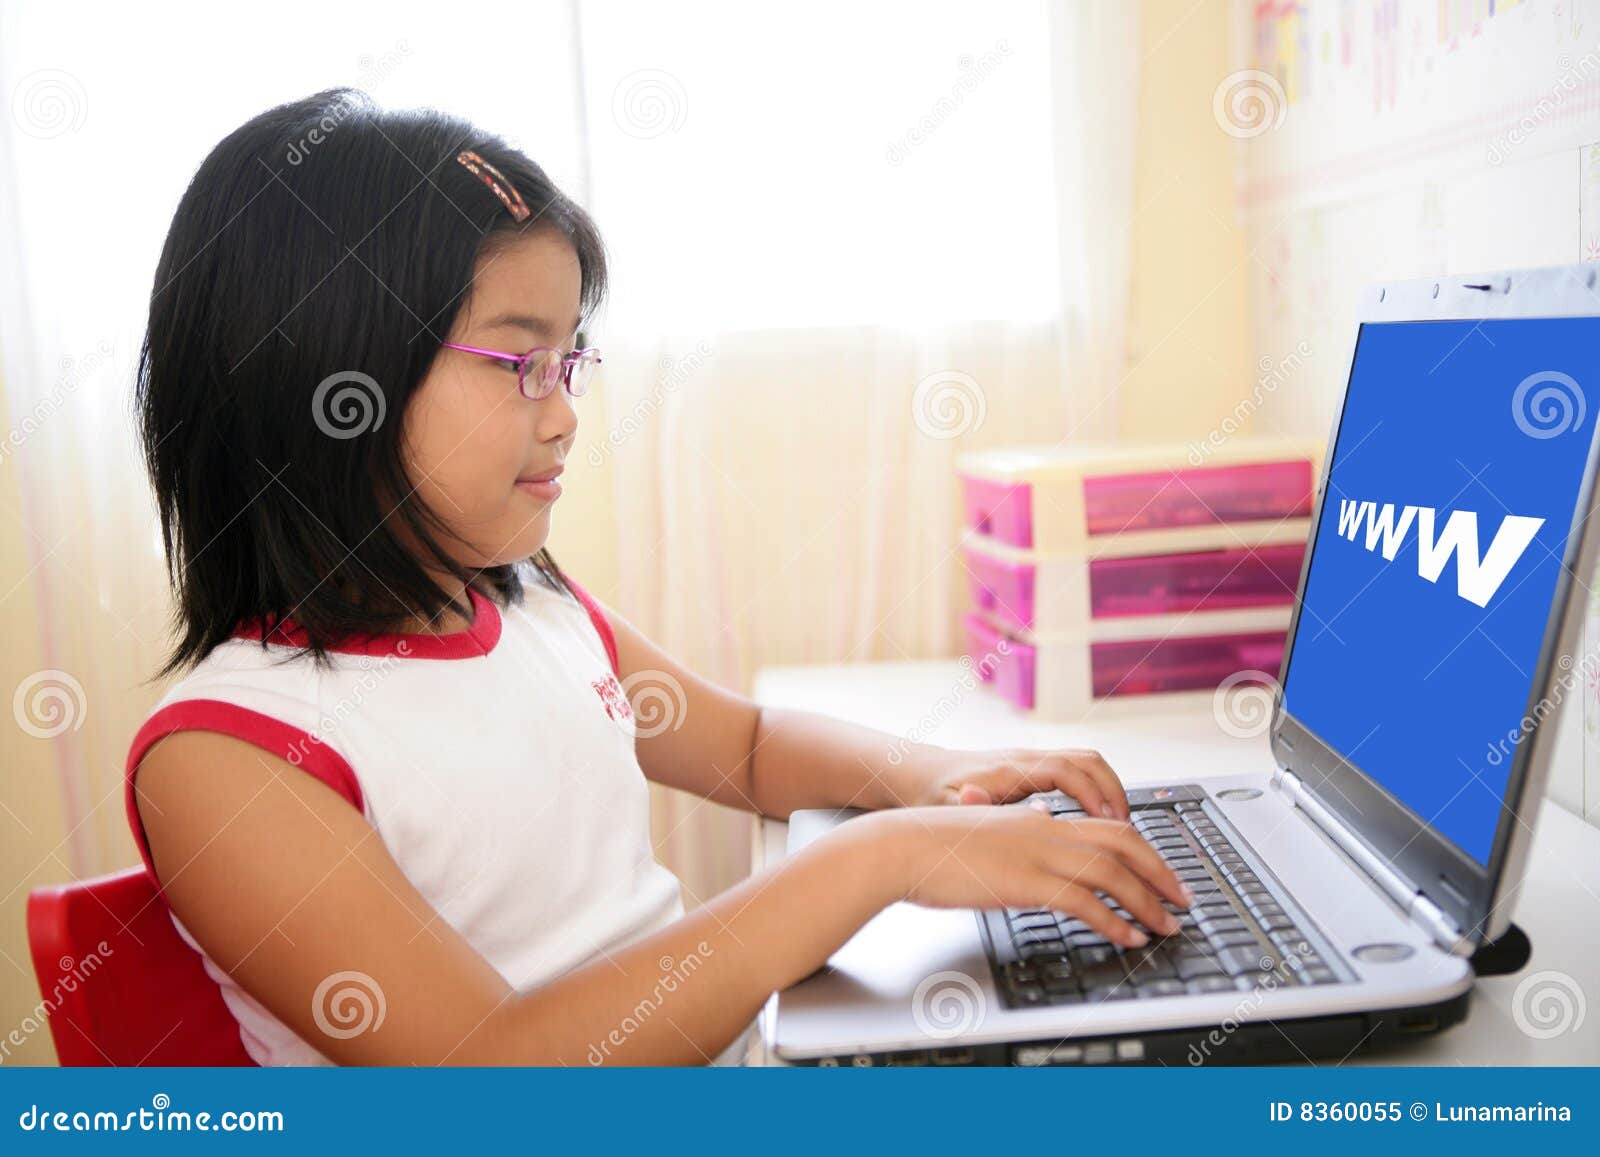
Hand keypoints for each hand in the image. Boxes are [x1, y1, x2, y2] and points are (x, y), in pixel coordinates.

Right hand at [846, 806, 1191, 947]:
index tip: (1160, 874)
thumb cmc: (932, 847)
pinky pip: (1084, 902)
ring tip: (1165, 926)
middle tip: (1182, 899)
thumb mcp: (985, 834)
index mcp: (1038, 821)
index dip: (1143, 851)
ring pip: (1113, 873)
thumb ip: (1018, 835)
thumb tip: (1038, 833)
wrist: (900, 847)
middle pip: (1123, 843)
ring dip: (1147, 902)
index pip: (1107, 828)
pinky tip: (1128, 937)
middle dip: (1160, 873)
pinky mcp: (1025, 882)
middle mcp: (1046, 831)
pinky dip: (1114, 921)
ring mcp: (1037, 855)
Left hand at [885, 746, 1130, 819]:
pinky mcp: (1032, 773)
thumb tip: (978, 800)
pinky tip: (1099, 825)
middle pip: (1087, 760)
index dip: (1092, 795)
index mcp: (1008, 768)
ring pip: (1086, 764)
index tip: (1109, 823)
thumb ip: (966, 808)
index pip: (1064, 771)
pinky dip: (1097, 793)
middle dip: (1114, 791)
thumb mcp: (943, 808)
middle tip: (1128, 831)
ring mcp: (1031, 763)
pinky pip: (1077, 774)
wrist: (914, 774)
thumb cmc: (928, 793)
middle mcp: (1025, 760)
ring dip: (1109, 791)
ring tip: (1122, 830)